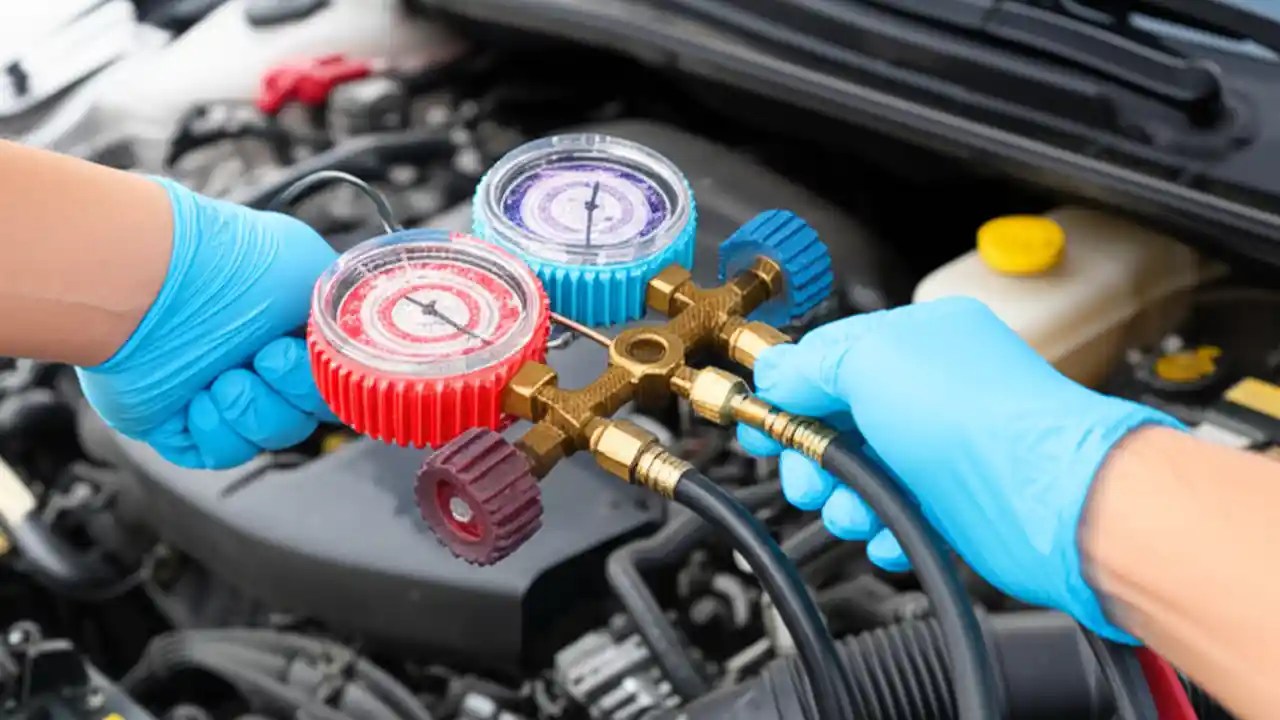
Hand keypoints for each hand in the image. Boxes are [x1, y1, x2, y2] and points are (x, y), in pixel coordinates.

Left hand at [77, 179, 337, 469]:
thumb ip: (344, 305)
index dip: (328, 380)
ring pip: (269, 436)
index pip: (336, 378)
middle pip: (307, 415)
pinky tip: (197, 397)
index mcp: (292, 327)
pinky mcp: (182, 421)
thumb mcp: (310, 264)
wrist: (146, 283)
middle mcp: (259, 360)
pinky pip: (222, 452)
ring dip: (253, 411)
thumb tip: (349, 332)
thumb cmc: (224, 263)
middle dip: (290, 394)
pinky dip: (216, 430)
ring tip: (223, 378)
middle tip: (263, 359)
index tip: (307, 357)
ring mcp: (222, 391)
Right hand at [737, 297, 1180, 641]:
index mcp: (917, 340)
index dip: (786, 389)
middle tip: (807, 473)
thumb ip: (813, 364)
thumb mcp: (872, 364)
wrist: (1053, 502)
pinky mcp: (953, 505)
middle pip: (837, 420)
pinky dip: (881, 528)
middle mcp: (933, 390)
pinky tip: (887, 532)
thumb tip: (775, 370)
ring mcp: (943, 449)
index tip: (757, 419)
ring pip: (861, 474)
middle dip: (810, 452)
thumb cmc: (983, 422)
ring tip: (853, 510)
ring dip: (843, 496)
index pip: (829, 357)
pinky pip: (894, 515)